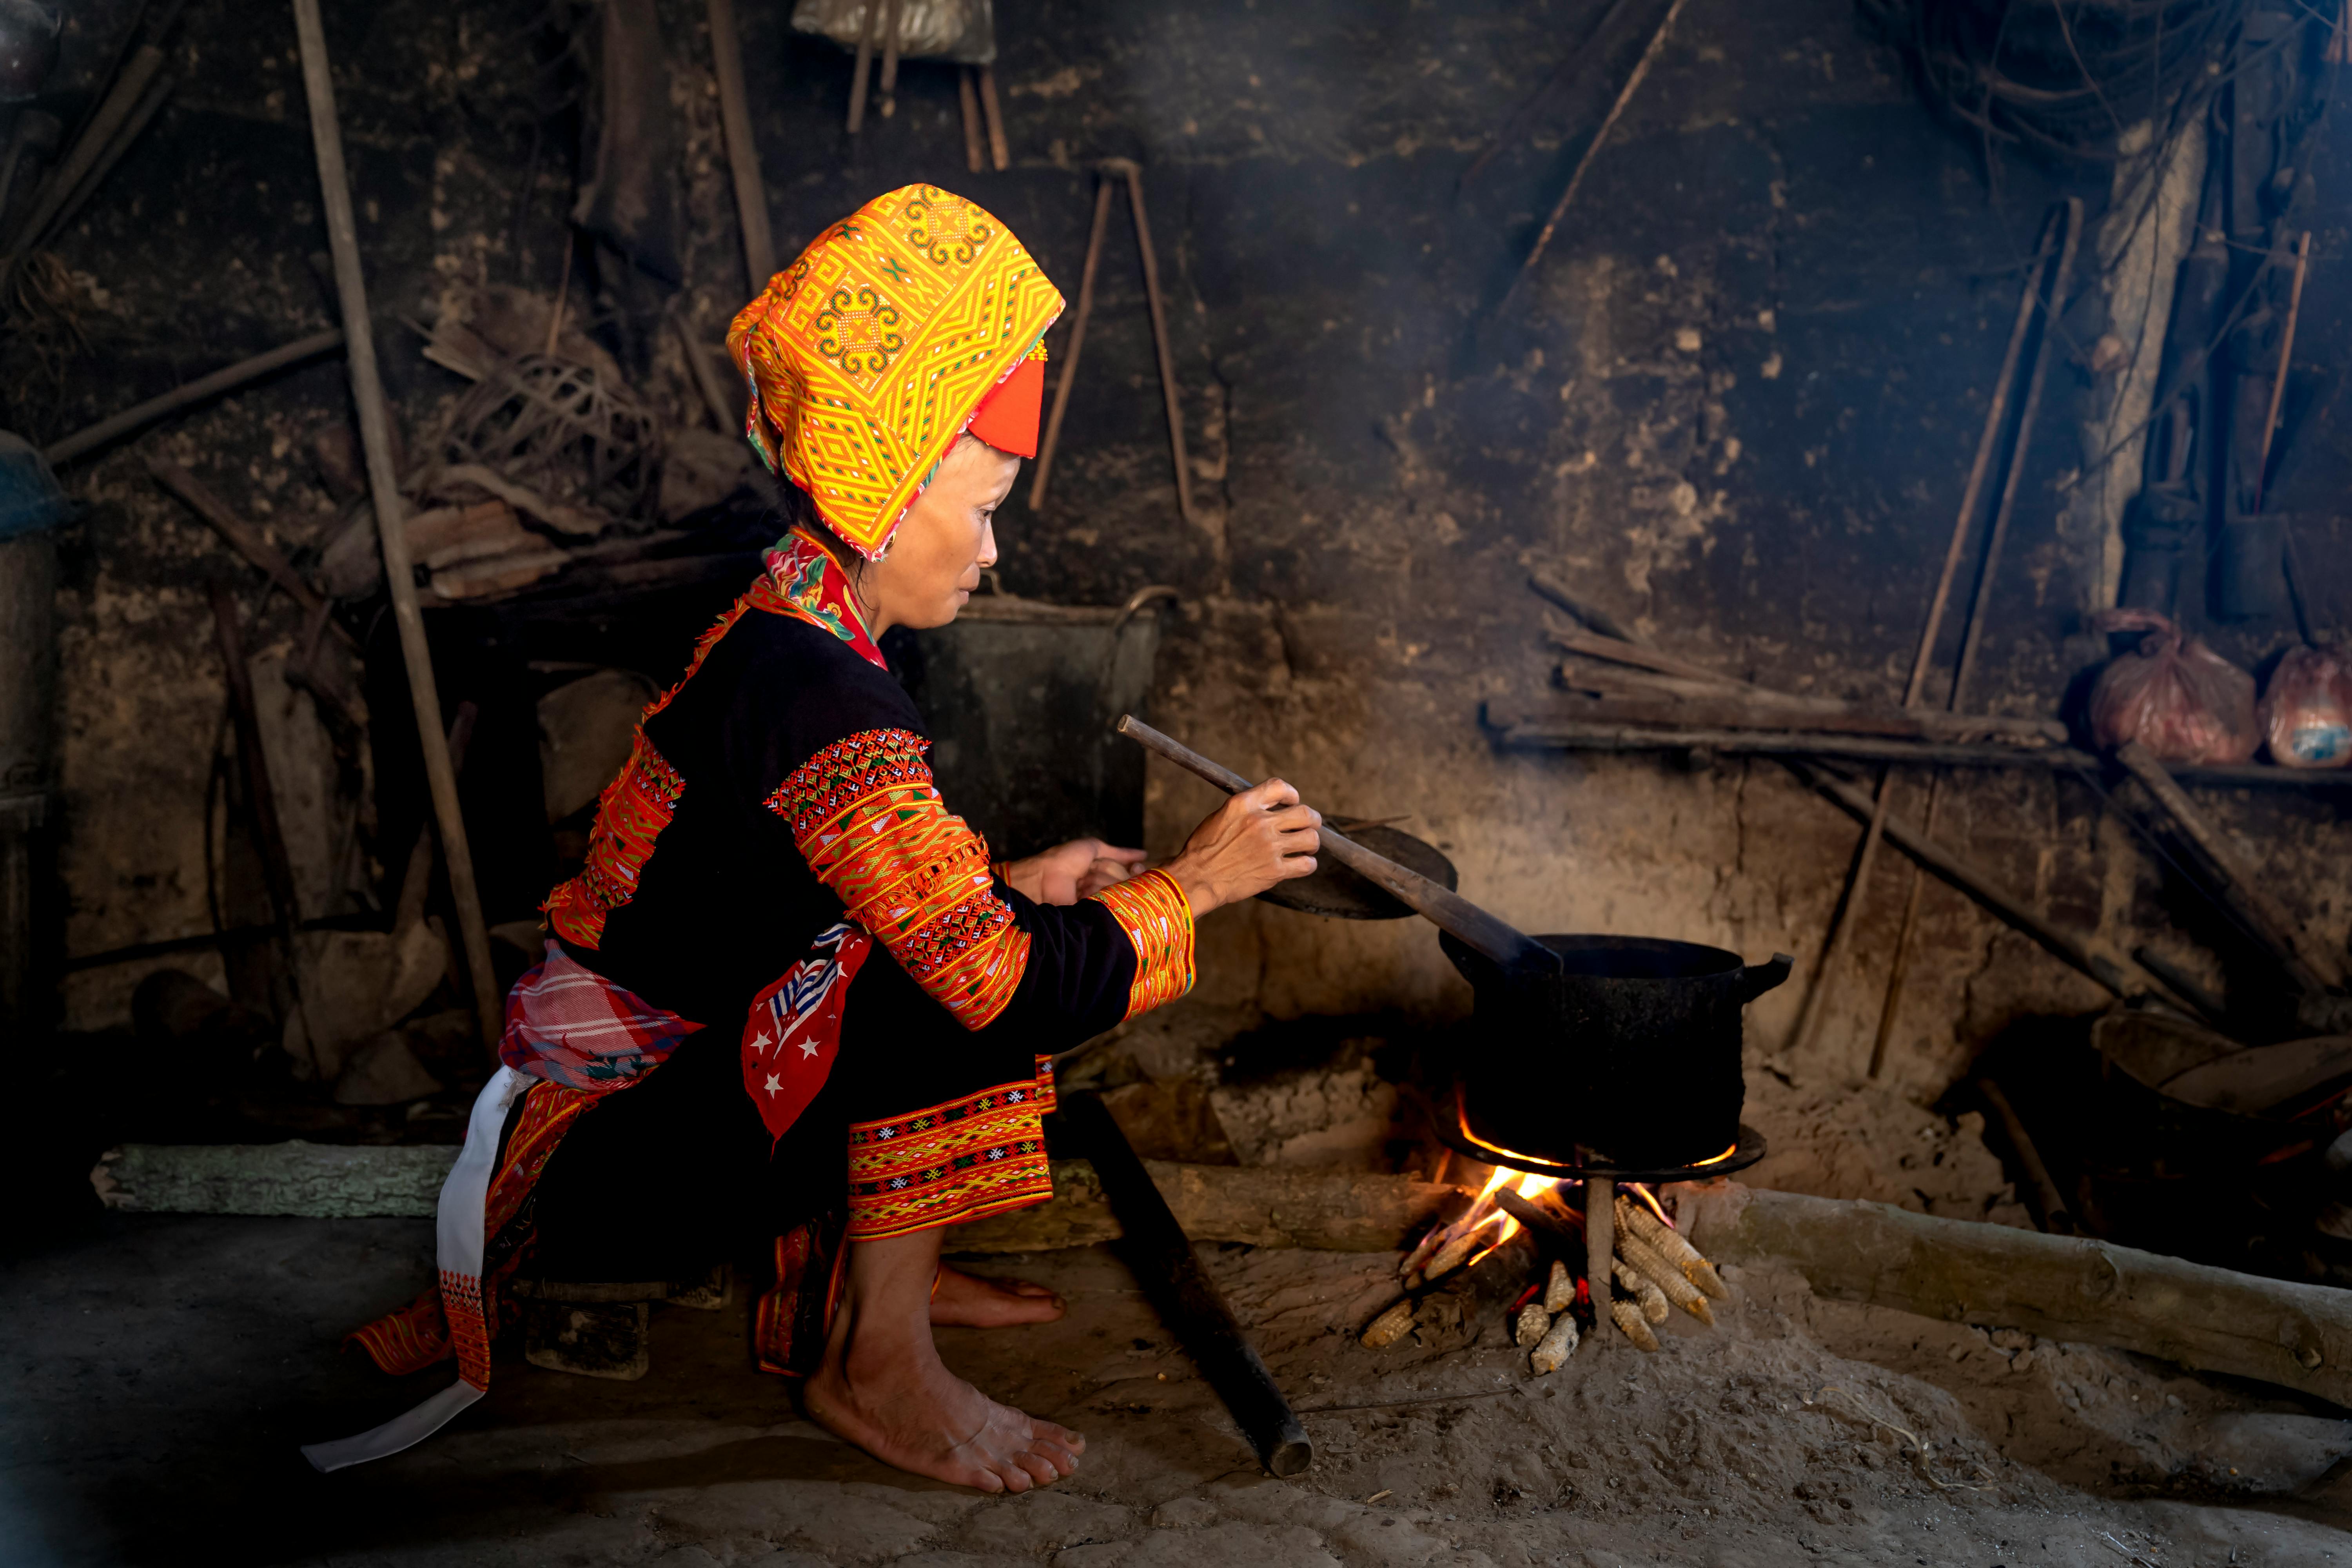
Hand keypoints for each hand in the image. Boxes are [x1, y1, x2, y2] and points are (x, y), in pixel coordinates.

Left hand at [1004, 838, 1147, 905]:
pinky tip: (1081, 890)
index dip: (1136, 872)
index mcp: (1107, 878)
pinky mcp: (1094, 918)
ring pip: (1119, 893)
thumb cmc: (1065, 860)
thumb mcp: (1092, 848)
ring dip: (1099, 882)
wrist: (1043, 878)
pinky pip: (1108, 905)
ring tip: (1080, 882)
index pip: (1133, 877)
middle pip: (1128, 884)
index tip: (1137, 868)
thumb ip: (1119, 852)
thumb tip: (1145, 854)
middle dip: (1112, 873)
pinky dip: (1095, 893)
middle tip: (1090, 872)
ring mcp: (1101, 906)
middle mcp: (1107, 893)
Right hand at [1161, 779, 1319, 917]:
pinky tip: (1301, 864)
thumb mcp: (1221, 816)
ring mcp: (1269, 847)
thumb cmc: (1204, 849)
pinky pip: (1306, 865)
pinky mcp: (1274, 871)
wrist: (1196, 878)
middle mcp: (1259, 822)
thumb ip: (1246, 808)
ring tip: (1306, 847)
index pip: (1279, 786)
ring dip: (1311, 843)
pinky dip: (1307, 864)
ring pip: (1311, 839)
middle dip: (1312, 820)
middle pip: (1305, 813)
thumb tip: (1270, 806)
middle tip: (1309, 826)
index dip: (1291, 793)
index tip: (1293, 801)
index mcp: (1243, 804)